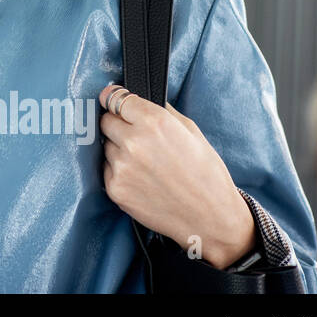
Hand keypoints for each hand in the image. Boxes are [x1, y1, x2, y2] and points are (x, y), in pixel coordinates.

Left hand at [98, 83, 255, 268]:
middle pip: (106, 121)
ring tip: (145, 163)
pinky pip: (106, 169)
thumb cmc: (206, 174)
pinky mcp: (115, 188)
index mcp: (154, 122)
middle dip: (117, 125)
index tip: (112, 100)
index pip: (116, 98)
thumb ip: (161, 111)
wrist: (211, 219)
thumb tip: (136, 98)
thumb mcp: (192, 131)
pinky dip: (118, 171)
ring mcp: (122, 166)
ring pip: (106, 146)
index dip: (115, 99)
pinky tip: (141, 179)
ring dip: (117, 149)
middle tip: (135, 137)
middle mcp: (134, 141)